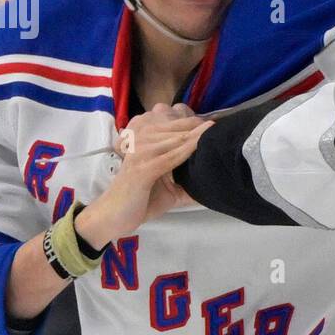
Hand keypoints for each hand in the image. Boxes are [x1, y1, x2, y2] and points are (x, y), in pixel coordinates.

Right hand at [77, 103, 211, 245]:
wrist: (113, 217)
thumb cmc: (141, 199)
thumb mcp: (167, 186)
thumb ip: (186, 178)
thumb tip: (214, 179)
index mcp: (145, 138)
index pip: (171, 117)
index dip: (193, 119)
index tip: (214, 123)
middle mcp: (140, 140)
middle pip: (176, 124)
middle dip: (199, 125)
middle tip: (221, 128)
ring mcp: (140, 152)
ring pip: (176, 138)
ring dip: (197, 134)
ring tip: (218, 131)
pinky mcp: (142, 168)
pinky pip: (170, 157)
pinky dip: (188, 150)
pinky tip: (203, 144)